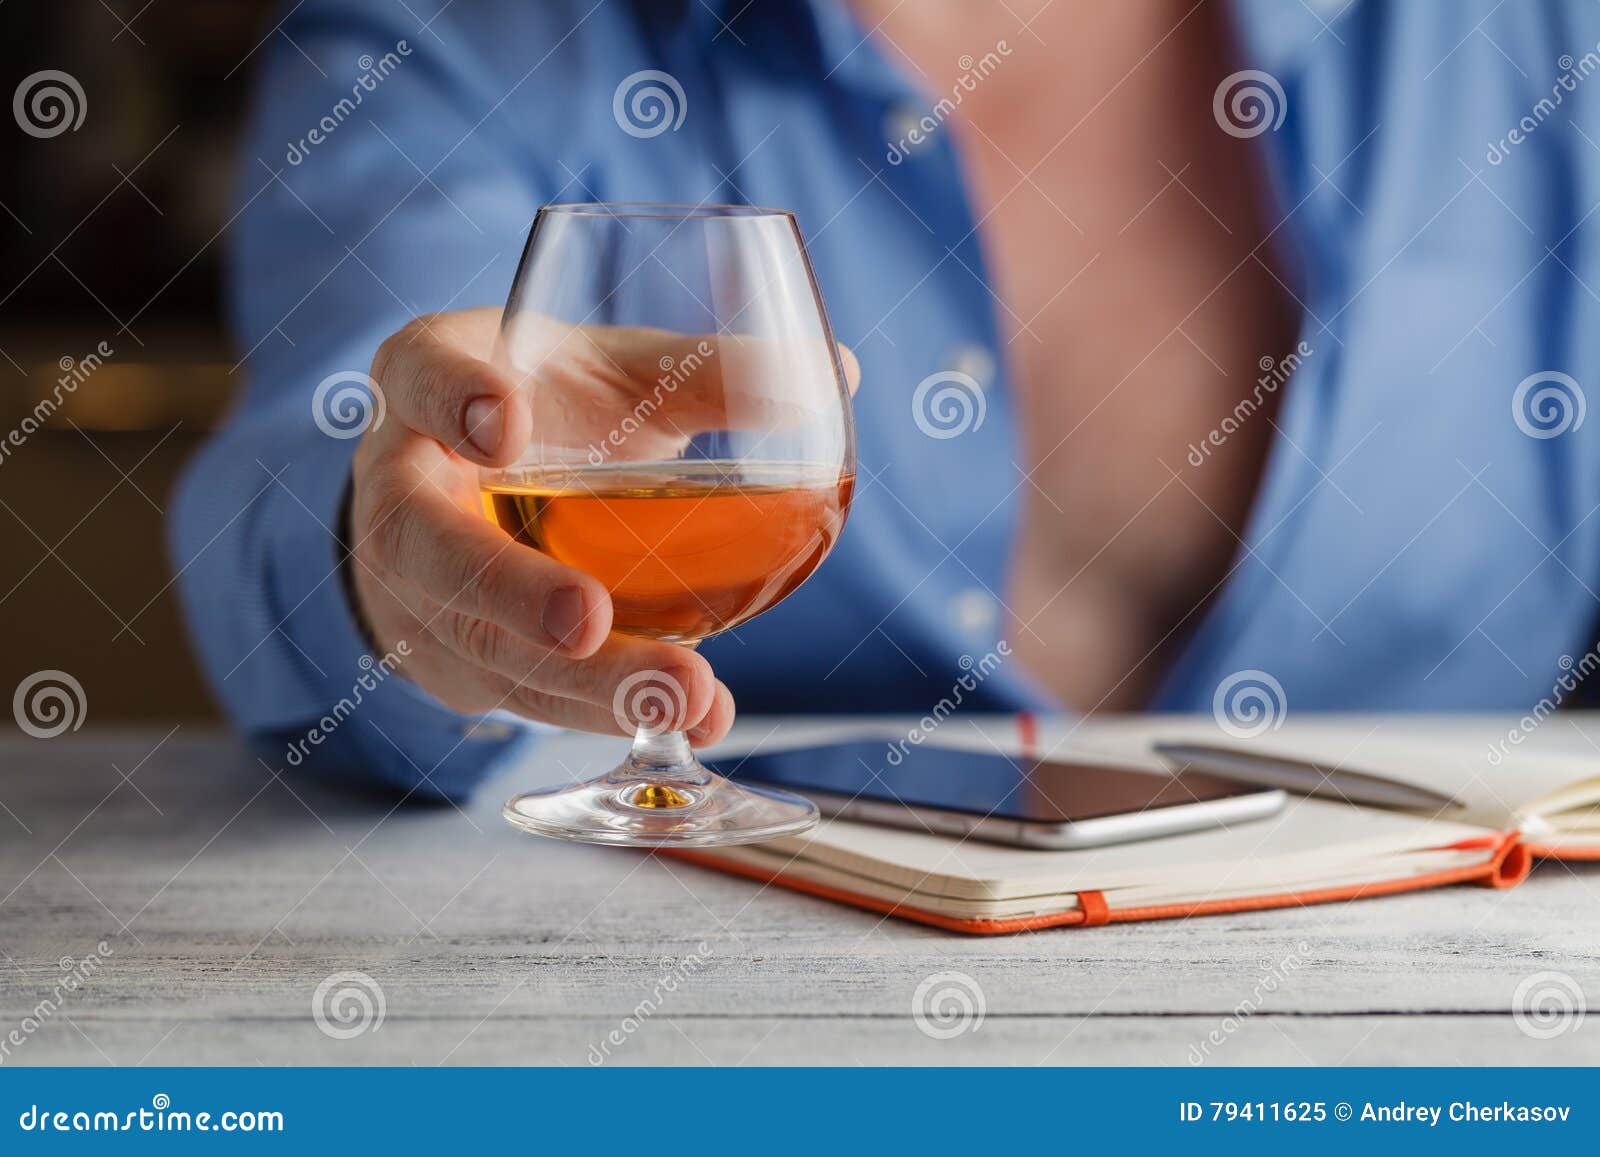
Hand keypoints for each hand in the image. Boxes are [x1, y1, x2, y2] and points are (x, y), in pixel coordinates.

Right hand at [346, 308, 743, 741]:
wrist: (471, 487)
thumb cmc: (550, 409)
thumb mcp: (613, 370)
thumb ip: (709, 370)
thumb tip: (839, 371)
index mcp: (429, 383)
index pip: (419, 376)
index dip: (454, 399)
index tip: (506, 427)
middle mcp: (405, 489)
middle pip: (434, 549)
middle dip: (513, 593)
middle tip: (588, 621)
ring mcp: (418, 589)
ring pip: (486, 647)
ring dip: (586, 683)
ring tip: (685, 698)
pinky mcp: (459, 659)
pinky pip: (526, 694)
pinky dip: (607, 712)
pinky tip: (690, 718)